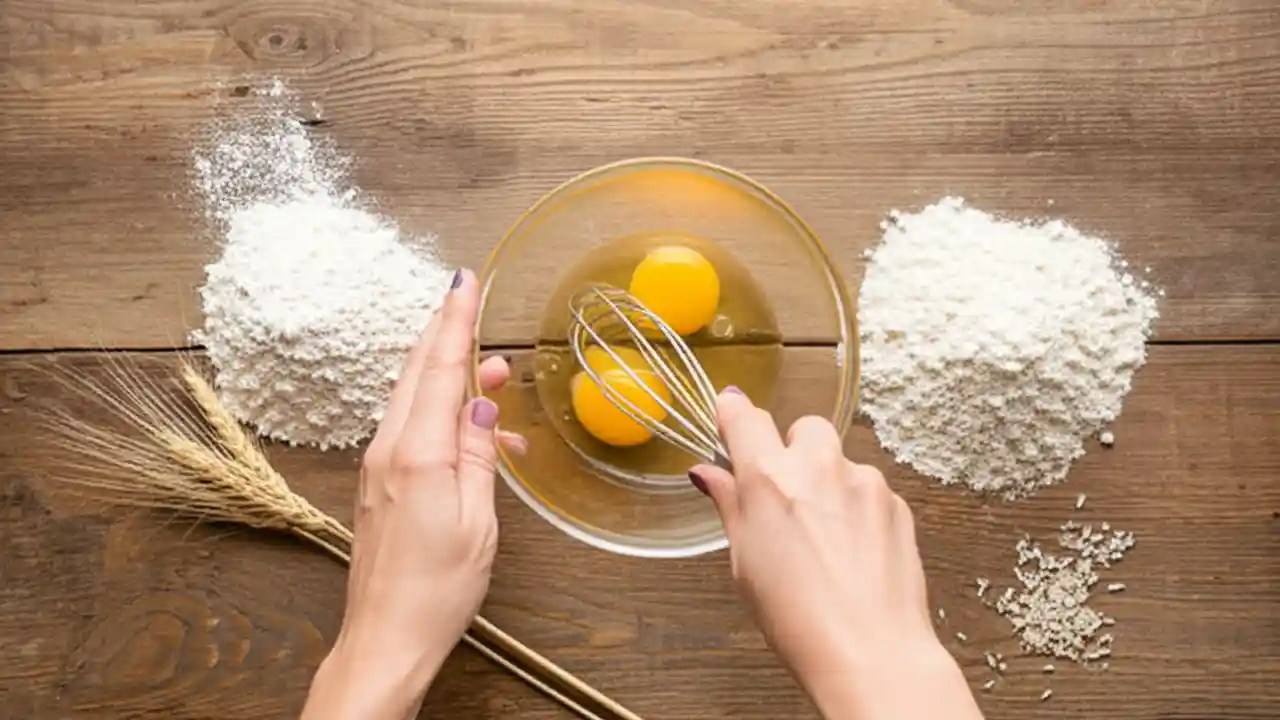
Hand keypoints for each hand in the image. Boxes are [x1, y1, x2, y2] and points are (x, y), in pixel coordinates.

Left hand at [303, 269, 517, 719]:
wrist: (386, 637)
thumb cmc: (436, 590)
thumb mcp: (476, 520)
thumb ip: (479, 456)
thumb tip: (482, 406)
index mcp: (416, 454)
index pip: (440, 370)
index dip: (454, 321)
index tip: (464, 281)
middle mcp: (388, 451)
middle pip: (418, 374)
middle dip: (446, 333)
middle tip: (467, 298)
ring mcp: (379, 468)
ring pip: (414, 399)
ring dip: (450, 376)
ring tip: (493, 374)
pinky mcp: (379, 485)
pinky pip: (411, 430)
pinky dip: (443, 416)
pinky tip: (479, 435)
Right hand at [689, 389, 981, 719]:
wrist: (871, 650)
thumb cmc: (799, 618)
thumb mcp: (745, 562)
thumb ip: (730, 505)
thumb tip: (709, 475)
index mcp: (769, 478)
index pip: (744, 418)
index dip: (733, 413)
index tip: (730, 414)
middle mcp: (818, 467)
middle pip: (802, 428)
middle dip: (792, 450)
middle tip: (785, 495)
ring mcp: (864, 482)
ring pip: (840, 461)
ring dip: (829, 483)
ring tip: (823, 539)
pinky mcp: (896, 502)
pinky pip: (869, 490)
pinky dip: (858, 508)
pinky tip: (851, 552)